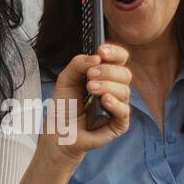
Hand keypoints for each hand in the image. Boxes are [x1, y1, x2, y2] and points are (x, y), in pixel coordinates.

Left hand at [46, 44, 132, 158]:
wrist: (58, 131)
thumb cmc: (64, 107)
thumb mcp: (65, 80)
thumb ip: (78, 64)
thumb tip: (96, 57)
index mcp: (105, 76)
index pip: (119, 60)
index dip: (114, 53)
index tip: (102, 51)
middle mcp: (114, 89)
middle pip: (125, 73)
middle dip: (107, 71)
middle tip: (90, 76)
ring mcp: (118, 106)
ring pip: (125, 90)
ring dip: (107, 86)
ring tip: (90, 90)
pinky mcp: (119, 123)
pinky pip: (125, 111)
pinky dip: (115, 104)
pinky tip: (104, 101)